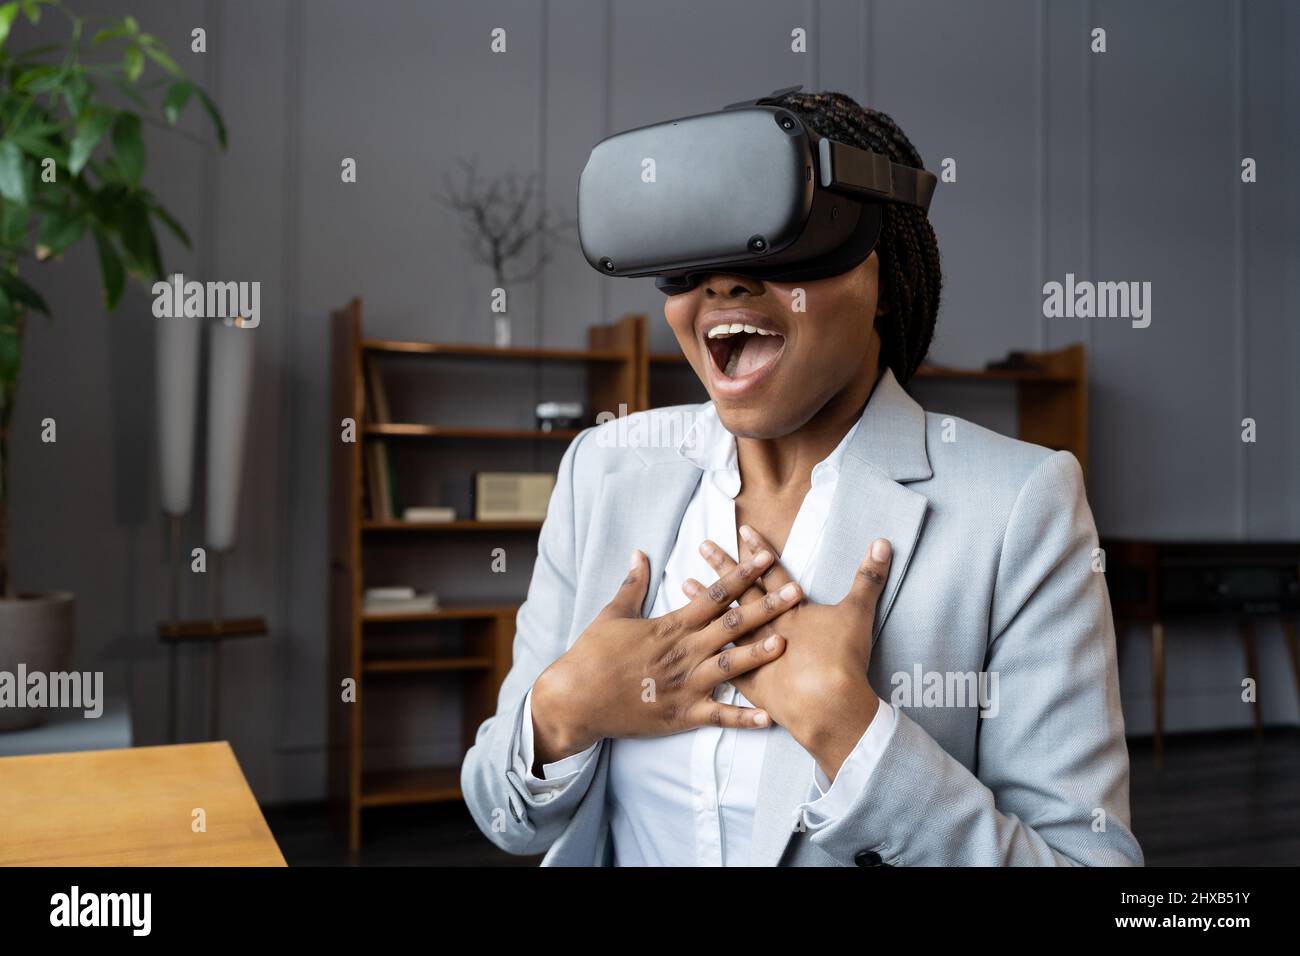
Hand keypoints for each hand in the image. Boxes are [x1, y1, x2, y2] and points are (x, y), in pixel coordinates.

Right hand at [530, 546, 803, 768]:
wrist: (575, 699)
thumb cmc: (592, 654)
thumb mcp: (612, 614)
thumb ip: (633, 584)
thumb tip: (640, 553)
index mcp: (670, 626)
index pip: (714, 594)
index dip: (742, 574)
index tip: (766, 557)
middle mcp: (683, 652)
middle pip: (732, 626)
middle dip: (767, 607)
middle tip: (797, 592)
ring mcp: (685, 685)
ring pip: (730, 667)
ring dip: (760, 655)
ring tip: (787, 643)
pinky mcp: (681, 715)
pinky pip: (718, 717)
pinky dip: (743, 718)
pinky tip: (769, 717)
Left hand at [683, 526, 891, 780]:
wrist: (829, 705)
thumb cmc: (844, 659)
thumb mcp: (859, 613)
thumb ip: (870, 577)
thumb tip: (883, 542)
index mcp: (791, 610)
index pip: (772, 573)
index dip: (758, 550)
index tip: (741, 529)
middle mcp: (768, 627)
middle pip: (742, 591)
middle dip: (723, 566)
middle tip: (702, 545)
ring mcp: (755, 655)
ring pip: (725, 622)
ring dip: (705, 602)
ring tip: (683, 583)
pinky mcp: (750, 684)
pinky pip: (724, 665)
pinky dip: (707, 651)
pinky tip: (689, 642)